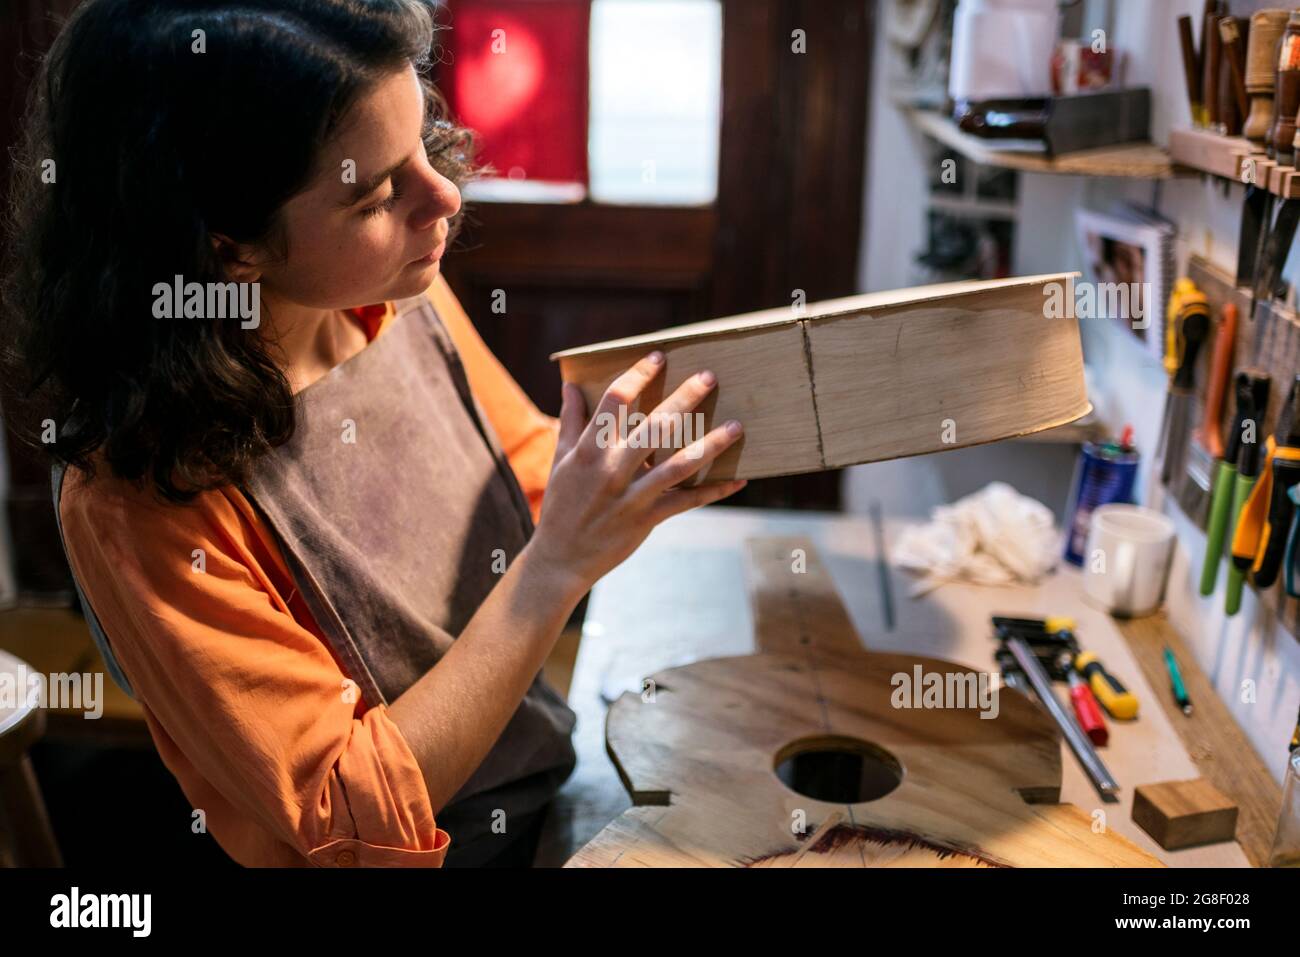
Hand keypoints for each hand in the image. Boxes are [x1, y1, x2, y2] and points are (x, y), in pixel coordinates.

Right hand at [530, 351, 745, 597]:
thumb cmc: (561, 505)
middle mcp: (611, 470)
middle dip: (685, 398)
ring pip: (678, 465)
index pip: (615, 401)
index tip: (658, 358)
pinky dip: (714, 491)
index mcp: (588, 450)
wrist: (561, 558)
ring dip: (711, 444)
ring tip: (736, 426)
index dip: (638, 375)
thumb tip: (571, 386)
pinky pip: (687, 502)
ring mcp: (632, 496)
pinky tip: (738, 479)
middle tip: (709, 377)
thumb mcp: (561, 461)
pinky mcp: (647, 519)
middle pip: (655, 426)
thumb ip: (571, 421)